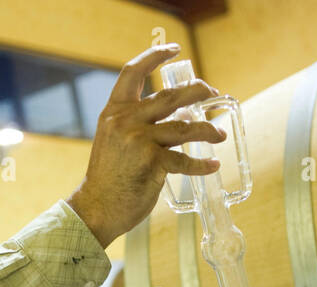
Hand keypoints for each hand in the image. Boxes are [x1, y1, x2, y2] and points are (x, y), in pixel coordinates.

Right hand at [66, 43, 226, 247]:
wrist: (96, 207)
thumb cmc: (108, 177)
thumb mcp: (112, 139)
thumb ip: (135, 123)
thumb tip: (174, 114)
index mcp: (115, 112)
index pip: (133, 71)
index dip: (155, 56)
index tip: (174, 49)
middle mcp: (126, 121)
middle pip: (170, 95)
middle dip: (198, 91)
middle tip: (214, 94)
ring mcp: (139, 141)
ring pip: (184, 127)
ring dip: (208, 129)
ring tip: (220, 133)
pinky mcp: (152, 164)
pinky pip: (185, 161)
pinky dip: (202, 165)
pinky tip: (213, 165)